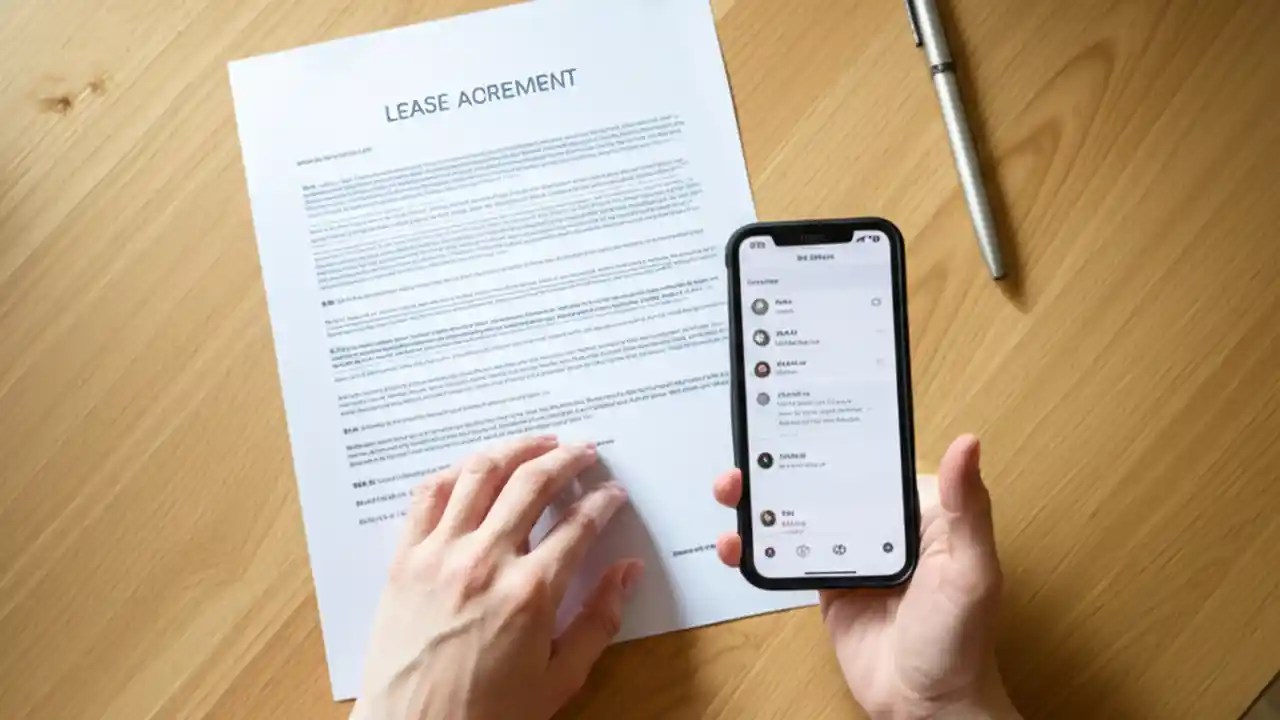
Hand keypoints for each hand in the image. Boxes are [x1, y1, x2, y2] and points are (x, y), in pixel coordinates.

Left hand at [352, 435, 643, 719]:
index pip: (579, 525)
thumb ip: (598, 620)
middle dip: (566, 460)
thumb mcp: (559, 678)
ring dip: (515, 449)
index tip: (613, 494)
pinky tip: (477, 467)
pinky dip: (457, 471)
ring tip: (539, 442)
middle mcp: (485, 561)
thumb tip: (627, 573)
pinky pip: (430, 494)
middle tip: (584, 452)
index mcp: (531, 593)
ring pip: (481, 474)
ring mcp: (439, 554)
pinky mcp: (405, 558)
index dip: (603, 502)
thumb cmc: (487, 715)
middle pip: (532, 484)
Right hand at [712, 435, 1019, 719]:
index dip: (832, 436)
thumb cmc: (960, 641)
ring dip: (760, 499)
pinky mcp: (824, 581)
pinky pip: (786, 554)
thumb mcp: (970, 571)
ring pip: (798, 512)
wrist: (924, 707)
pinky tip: (736, 544)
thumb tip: (968, 445)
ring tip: (731, 491)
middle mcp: (882, 525)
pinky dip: (756, 547)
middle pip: (823, 480)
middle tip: (748, 461)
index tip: (797, 417)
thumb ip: (968, 508)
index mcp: (919, 511)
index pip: (870, 460)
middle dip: (779, 464)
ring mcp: (850, 552)